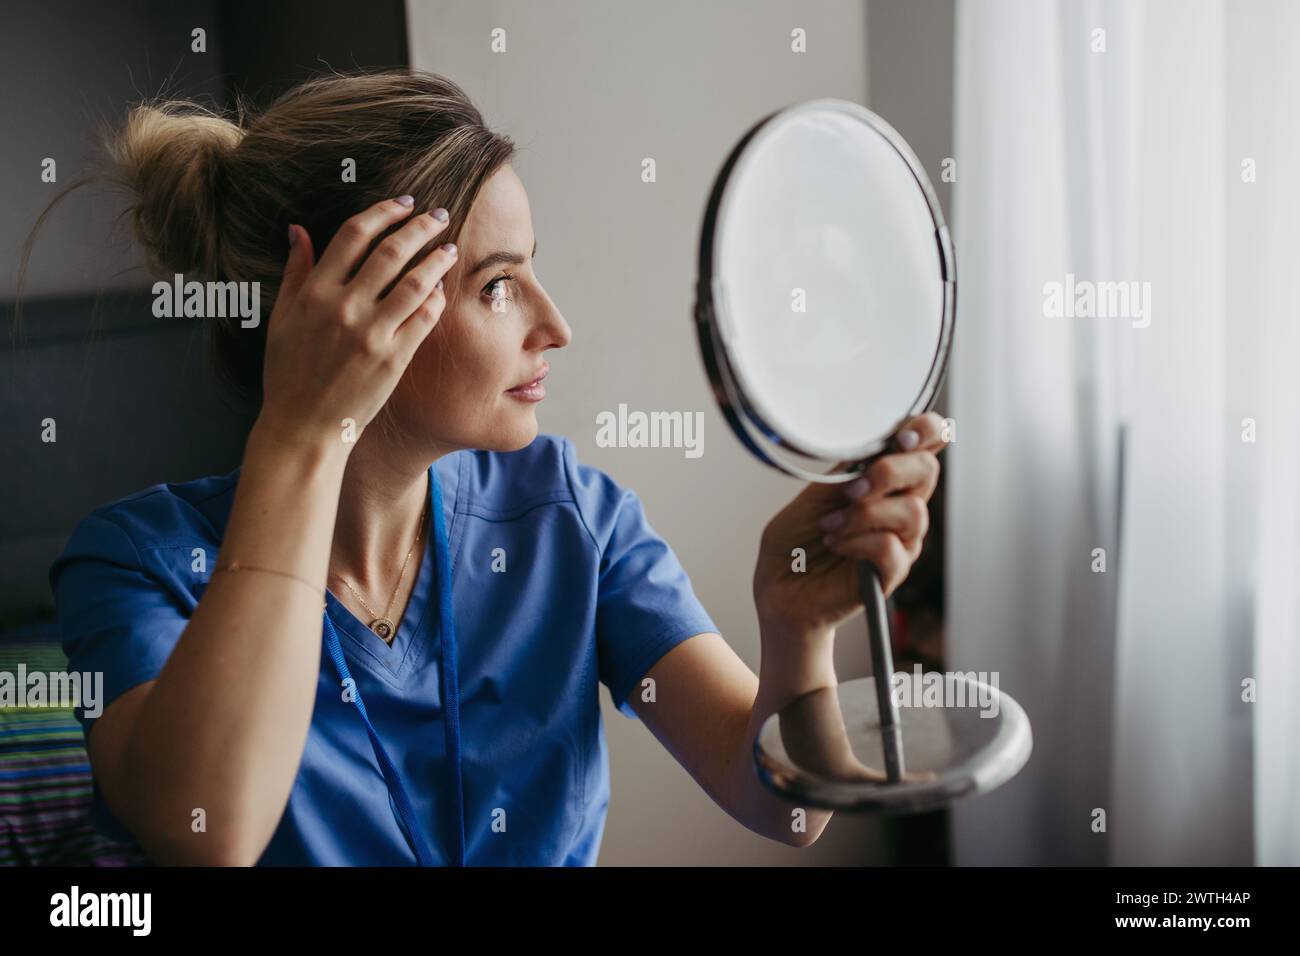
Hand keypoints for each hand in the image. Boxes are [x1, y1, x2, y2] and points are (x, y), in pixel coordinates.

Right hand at [255, 197, 456, 450]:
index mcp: (314, 292)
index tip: (402, 203)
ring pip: (414, 282)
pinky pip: (423, 318)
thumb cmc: (288, 373)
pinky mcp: (393, 358)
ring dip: (437, 259)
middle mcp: (343, 308)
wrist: (303, 426)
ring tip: (450, 248)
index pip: (353, 235)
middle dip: (419, 226)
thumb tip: (299, 230)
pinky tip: (443, 289)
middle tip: (438, 215)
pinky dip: (436, 298)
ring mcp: (370, 333)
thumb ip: (295, 271)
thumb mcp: (282, 318)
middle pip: (390, 251)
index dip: (382, 212)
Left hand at [752, 412, 948, 634]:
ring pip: (912, 511)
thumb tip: (869, 445)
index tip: (901, 435)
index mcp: (885, 479)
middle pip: (927, 470)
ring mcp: (902, 540)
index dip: (925, 430)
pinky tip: (836, 543)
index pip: (928, 443)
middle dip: (889, 471)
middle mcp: (901, 506)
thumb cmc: (796, 541)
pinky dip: (858, 542)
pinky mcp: (892, 574)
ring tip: (830, 526)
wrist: (780, 590)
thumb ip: (844, 473)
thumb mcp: (813, 496)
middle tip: (851, 489)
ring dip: (864, 513)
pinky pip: (891, 547)